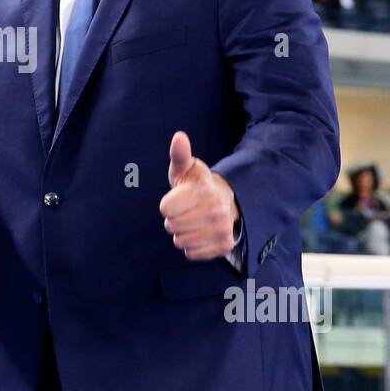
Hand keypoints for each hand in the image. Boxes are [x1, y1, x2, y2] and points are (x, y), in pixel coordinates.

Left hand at [159, 131, 239, 260]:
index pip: (165, 209)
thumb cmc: (196, 184)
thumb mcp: (185, 168)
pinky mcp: (224, 245)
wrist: (224, 200)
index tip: (178, 198)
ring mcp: (222, 229)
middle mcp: (216, 210)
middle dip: (173, 219)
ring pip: (180, 241)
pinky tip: (199, 233)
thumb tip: (179, 136)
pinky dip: (191, 246)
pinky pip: (192, 254)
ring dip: (181, 233)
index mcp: (204, 190)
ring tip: (192, 221)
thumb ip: (179, 154)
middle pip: (171, 226)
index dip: (167, 204)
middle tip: (185, 210)